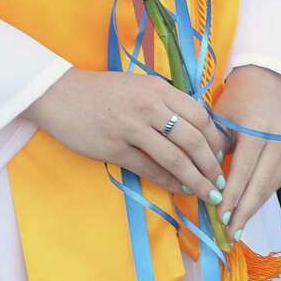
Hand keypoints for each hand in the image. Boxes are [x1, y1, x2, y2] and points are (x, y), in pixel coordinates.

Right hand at [26, 68, 230, 198]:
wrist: (58, 93)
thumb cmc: (100, 90)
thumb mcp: (136, 86)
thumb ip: (163, 102)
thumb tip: (193, 130)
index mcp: (156, 88)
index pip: (199, 115)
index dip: (216, 139)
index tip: (222, 155)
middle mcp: (148, 106)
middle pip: (193, 140)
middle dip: (211, 166)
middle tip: (220, 183)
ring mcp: (131, 128)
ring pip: (175, 159)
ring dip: (195, 180)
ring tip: (206, 194)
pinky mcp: (115, 148)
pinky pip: (150, 169)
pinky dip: (169, 182)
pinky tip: (178, 189)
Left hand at [212, 66, 280, 237]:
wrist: (265, 82)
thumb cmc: (236, 98)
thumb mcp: (219, 119)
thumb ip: (215, 150)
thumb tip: (207, 184)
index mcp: (259, 130)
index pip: (243, 172)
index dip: (231, 197)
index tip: (219, 218)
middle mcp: (280, 142)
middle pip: (259, 186)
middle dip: (242, 212)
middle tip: (228, 235)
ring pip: (269, 188)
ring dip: (251, 208)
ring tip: (235, 228)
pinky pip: (275, 182)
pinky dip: (260, 196)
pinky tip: (246, 208)